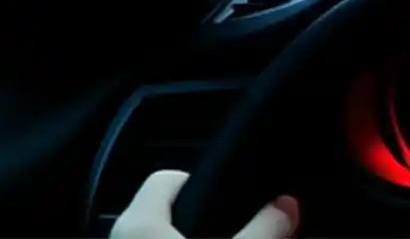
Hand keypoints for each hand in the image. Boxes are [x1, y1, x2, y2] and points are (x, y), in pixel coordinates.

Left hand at [110, 170, 298, 238]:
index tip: (226, 195)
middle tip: (232, 231)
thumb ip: (262, 228)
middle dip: (197, 221)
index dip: (200, 182)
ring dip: (183, 238)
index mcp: (139, 222)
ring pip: (158, 236)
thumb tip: (289, 205)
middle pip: (165, 212)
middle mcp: (120, 238)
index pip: (166, 178)